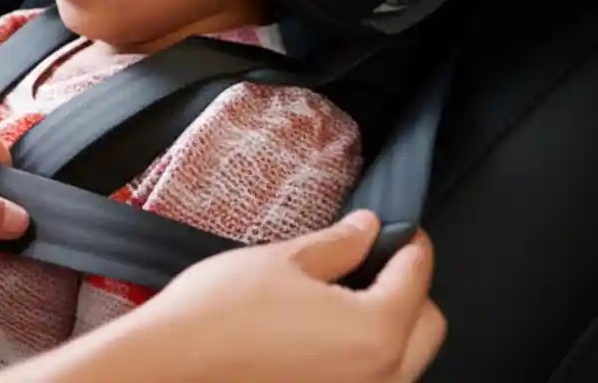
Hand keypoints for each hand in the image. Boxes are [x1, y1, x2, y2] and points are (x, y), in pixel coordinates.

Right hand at [124, 211, 444, 381]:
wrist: (171, 366)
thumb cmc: (219, 314)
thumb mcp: (285, 261)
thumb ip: (339, 245)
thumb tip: (367, 231)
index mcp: (376, 330)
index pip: (417, 275)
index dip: (410, 242)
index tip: (399, 229)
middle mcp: (380, 376)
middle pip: (426, 325)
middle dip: (409, 288)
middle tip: (374, 261)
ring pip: (404, 358)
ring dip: (390, 324)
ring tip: (344, 296)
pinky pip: (371, 378)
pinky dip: (363, 353)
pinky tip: (324, 331)